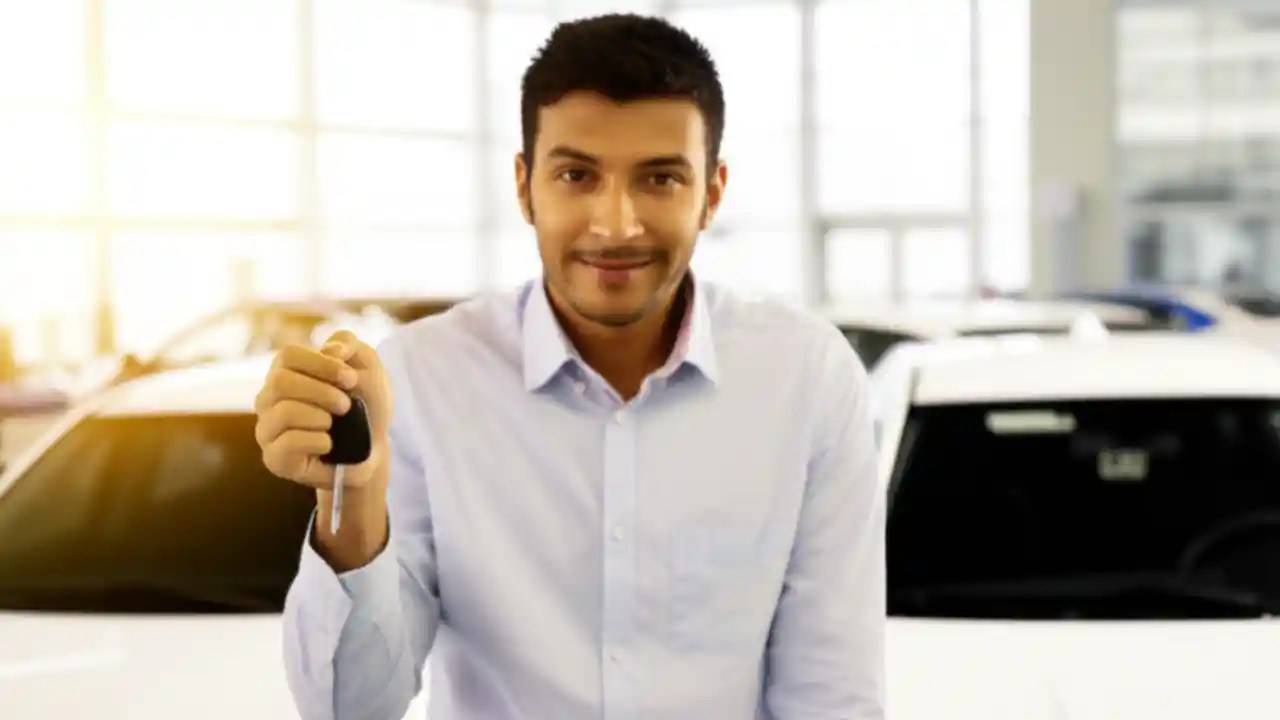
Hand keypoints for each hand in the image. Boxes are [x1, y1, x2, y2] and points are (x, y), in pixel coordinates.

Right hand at [254, 330, 391, 491]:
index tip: (350, 379)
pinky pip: (288, 444)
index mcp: (285, 371)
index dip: (322, 364)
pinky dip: (318, 441)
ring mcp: (267, 429)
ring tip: (336, 425)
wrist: (374, 449)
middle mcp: (269, 398)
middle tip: (346, 405)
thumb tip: (330, 349)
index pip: (288, 355)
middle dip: (322, 392)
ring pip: (284, 413)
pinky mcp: (274, 458)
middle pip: (280, 382)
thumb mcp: (367, 366)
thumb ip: (348, 343)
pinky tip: (329, 444)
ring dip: (321, 417)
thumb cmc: (365, 405)